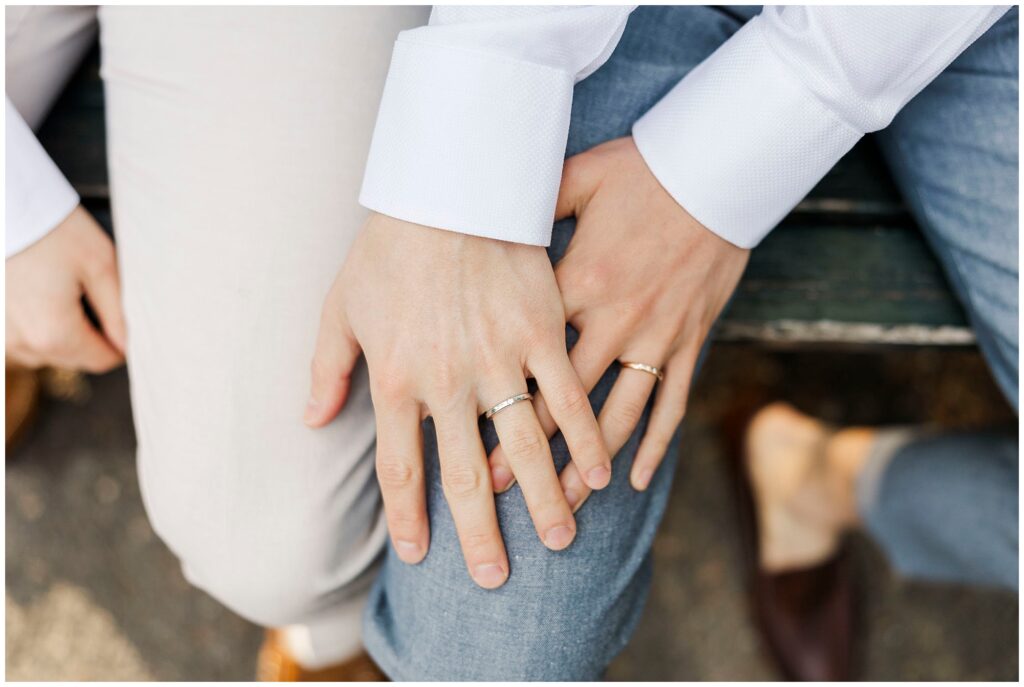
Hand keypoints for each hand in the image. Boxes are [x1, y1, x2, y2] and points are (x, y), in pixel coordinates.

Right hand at [6, 205, 125, 371]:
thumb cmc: (50, 229)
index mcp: (54, 333)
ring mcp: (1, 336)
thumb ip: (119, 311)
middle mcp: (22, 344)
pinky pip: (23, 335)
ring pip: (48, 348)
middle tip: (89, 290)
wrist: (3, 204)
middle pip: (76, 357)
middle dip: (91, 332)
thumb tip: (129, 344)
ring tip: (60, 284)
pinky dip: (37, 319)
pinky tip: (40, 288)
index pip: (103, 360)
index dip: (121, 342)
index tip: (123, 317)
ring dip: (62, 328)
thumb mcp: (100, 264)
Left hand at [306, 213, 609, 588]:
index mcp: (397, 379)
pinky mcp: (542, 329)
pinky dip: (585, 437)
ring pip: (525, 444)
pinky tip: (599, 471)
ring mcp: (500, 357)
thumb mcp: (340, 304)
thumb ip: (327, 367)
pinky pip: (568, 395)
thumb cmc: (388, 244)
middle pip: (466, 474)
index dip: (411, 516)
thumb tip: (314, 420)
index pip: (402, 467)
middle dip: (481, 532)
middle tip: (494, 577)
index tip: (421, 553)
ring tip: (561, 538)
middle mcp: (449, 380)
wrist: (444, 185)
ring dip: (545, 497)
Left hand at [488, 137, 748, 508]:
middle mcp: (615, 317)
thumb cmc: (638, 170)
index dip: (494, 401)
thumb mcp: (574, 177)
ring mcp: (656, 334)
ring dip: (589, 464)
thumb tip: (474, 219)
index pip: (527, 356)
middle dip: (530, 451)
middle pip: (565, 400)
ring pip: (618, 415)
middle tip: (499, 493)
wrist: (717, 168)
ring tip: (563, 506)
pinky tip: (634, 479)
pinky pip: (671, 402)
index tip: (462, 439)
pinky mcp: (689, 339)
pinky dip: (653, 444)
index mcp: (577, 281)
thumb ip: (526, 208)